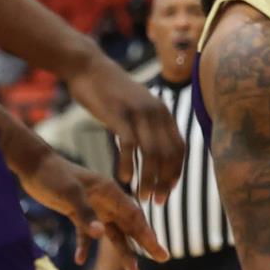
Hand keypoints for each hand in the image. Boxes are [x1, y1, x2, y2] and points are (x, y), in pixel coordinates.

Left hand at [20, 149, 166, 269]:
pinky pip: (86, 234)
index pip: (134, 215)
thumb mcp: (69, 193)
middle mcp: (106, 200)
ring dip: (123, 251)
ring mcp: (93, 207)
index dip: (148, 233)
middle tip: (163, 259)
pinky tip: (80, 261)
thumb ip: (85, 214)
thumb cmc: (53, 175)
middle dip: (145, 243)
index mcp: (109, 191)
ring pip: (113, 233)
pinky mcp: (77, 213)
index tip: (159, 251)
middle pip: (130, 225)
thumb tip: (100, 234)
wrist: (33, 166)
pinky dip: (85, 247)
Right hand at [73, 59, 184, 201]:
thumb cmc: (110, 92)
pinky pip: (130, 145)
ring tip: (141, 197)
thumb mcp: (137, 108)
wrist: (88, 67)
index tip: (167, 193)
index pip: (180, 150)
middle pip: (169, 155)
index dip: (176, 174)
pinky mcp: (120, 114)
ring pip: (153, 154)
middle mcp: (156, 112)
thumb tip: (157, 150)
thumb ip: (149, 126)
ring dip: (149, 179)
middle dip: (165, 182)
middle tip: (156, 202)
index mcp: (163, 113)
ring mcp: (139, 112)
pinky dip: (129, 165)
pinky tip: (124, 179)